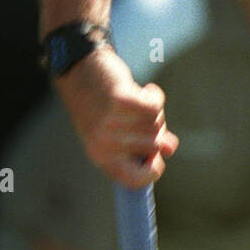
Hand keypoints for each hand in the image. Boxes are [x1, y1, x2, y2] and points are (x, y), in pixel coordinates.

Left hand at [54, 45, 177, 186]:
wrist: (78, 69)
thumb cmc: (98, 103)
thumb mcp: (115, 130)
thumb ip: (142, 143)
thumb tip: (171, 148)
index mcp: (102, 157)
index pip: (136, 180)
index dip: (153, 171)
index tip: (156, 157)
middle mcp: (106, 144)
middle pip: (155, 146)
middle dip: (156, 129)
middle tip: (140, 115)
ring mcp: (112, 123)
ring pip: (156, 123)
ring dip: (153, 110)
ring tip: (135, 101)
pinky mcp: (121, 101)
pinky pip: (154, 105)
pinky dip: (154, 95)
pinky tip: (145, 89)